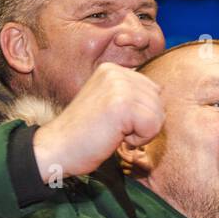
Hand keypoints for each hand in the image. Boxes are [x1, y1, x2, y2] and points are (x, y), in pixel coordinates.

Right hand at [31, 63, 164, 181]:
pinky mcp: (122, 104)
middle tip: (113, 128)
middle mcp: (116, 72)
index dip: (140, 114)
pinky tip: (115, 137)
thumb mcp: (108, 104)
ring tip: (113, 132)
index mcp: (113, 70)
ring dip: (140, 133)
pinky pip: (153, 126)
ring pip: (158, 115)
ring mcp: (119, 86)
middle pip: (158, 102)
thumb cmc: (84, 134)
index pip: (153, 90)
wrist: (57, 148)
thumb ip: (131, 95)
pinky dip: (139, 140)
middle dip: (143, 123)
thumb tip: (161, 91)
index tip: (113, 120)